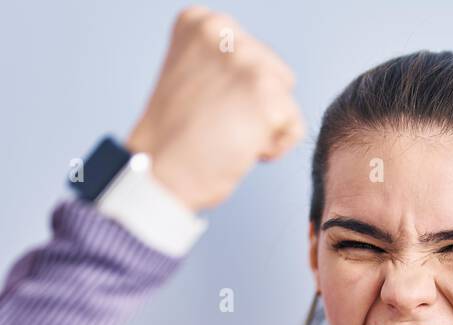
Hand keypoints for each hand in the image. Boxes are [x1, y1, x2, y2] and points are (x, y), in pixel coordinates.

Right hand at [126, 5, 305, 212]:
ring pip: (284, 100)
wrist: (157, 173)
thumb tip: (260, 71)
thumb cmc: (172, 140)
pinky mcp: (268, 96)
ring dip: (263, 125)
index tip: (202, 106)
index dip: (235, 91)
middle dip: (253, 106)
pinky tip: (239, 151)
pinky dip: (273, 148)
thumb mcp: (191, 77)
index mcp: (202, 23)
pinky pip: (294, 127)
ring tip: (224, 137)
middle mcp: (225, 33)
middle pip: (274, 73)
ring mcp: (248, 62)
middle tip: (214, 126)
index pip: (251, 53)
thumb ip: (222, 65)